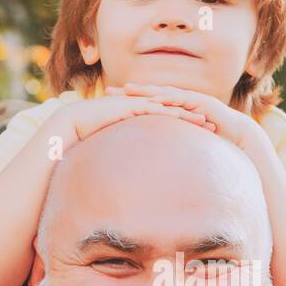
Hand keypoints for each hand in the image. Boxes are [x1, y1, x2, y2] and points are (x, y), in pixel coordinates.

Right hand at [54, 93, 213, 149]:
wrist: (70, 125)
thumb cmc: (89, 143)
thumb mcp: (116, 154)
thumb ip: (128, 162)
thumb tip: (136, 181)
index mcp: (140, 120)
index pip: (168, 124)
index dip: (187, 129)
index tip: (204, 138)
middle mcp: (140, 110)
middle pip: (173, 113)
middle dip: (194, 119)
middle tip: (215, 127)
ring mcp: (135, 105)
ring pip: (167, 108)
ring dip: (187, 115)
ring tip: (207, 122)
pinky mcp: (128, 105)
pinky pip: (152, 108)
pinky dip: (169, 112)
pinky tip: (184, 117)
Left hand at [105, 83, 261, 149]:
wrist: (239, 136)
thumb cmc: (213, 142)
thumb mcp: (185, 145)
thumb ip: (169, 148)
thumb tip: (152, 163)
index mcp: (174, 110)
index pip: (147, 104)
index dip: (128, 102)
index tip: (108, 103)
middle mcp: (180, 101)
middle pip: (150, 94)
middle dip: (130, 92)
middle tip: (108, 91)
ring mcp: (190, 100)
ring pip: (164, 93)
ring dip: (146, 91)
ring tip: (127, 90)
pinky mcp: (201, 103)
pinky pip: (182, 99)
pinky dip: (168, 98)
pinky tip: (154, 99)